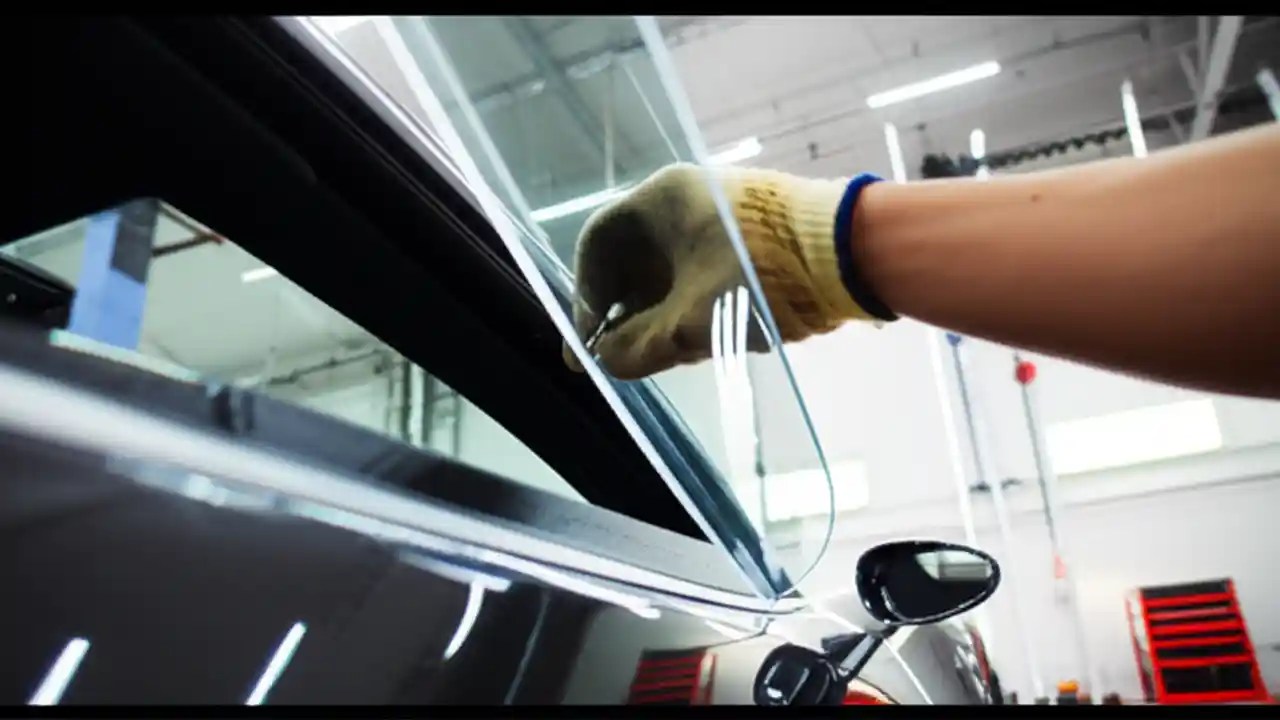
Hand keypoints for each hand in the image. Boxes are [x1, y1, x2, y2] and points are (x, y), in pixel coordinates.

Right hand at [563, 163, 877, 378]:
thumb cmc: (761, 278)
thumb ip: (638, 348)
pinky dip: (689, 309)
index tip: (586, 345)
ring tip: (665, 354)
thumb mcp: (692, 324)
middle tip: (618, 359)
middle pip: (632, 262)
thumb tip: (604, 361)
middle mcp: (684, 199)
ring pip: (668, 274)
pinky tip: (701, 341)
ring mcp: (717, 216)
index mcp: (659, 198)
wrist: (851, 254)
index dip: (584, 299)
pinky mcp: (746, 239)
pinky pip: (699, 275)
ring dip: (658, 316)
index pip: (597, 245)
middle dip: (624, 315)